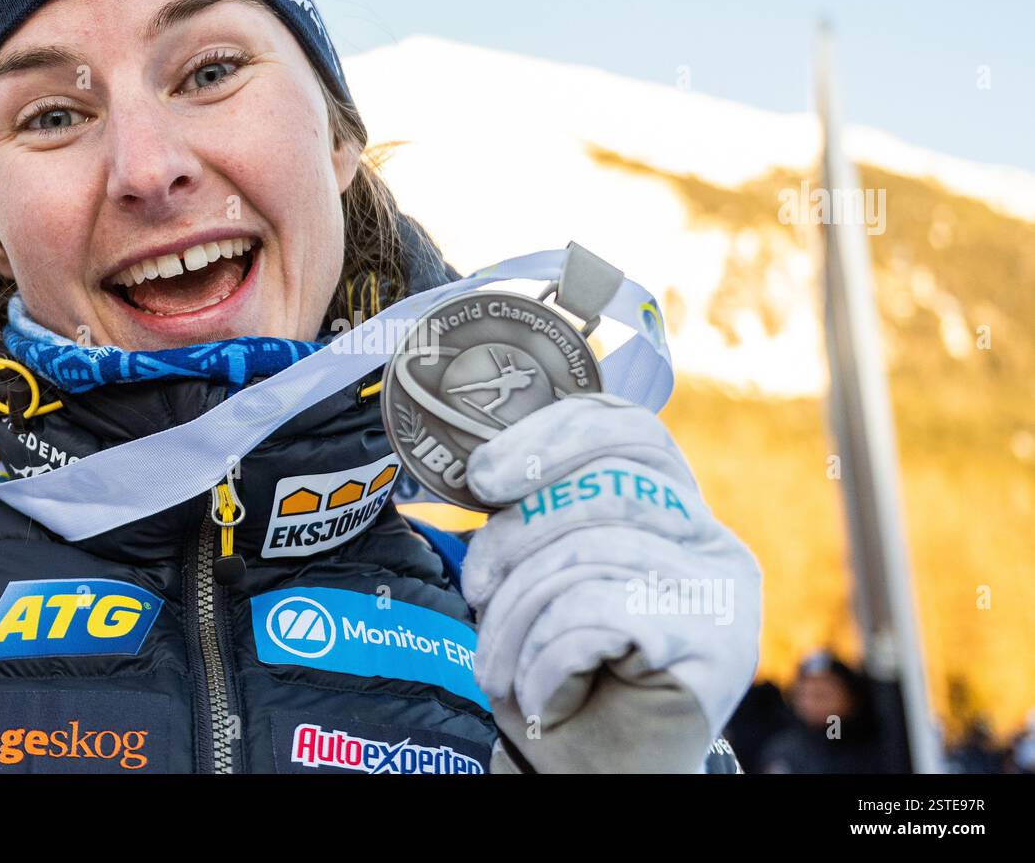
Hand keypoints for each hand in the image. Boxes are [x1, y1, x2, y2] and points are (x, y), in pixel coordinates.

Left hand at [461, 392, 760, 764]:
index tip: (483, 474)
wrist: (590, 774)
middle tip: (477, 590)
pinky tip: (541, 694)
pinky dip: (547, 660)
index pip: (629, 429)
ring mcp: (725, 595)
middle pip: (605, 485)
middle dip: (517, 536)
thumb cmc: (560, 671)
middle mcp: (714, 543)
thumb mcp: (540, 574)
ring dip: (520, 618)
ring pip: (592, 555)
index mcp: (676, 510)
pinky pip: (600, 615)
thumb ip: (539, 513)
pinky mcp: (719, 650)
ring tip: (502, 666)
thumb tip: (485, 462)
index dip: (552, 435)